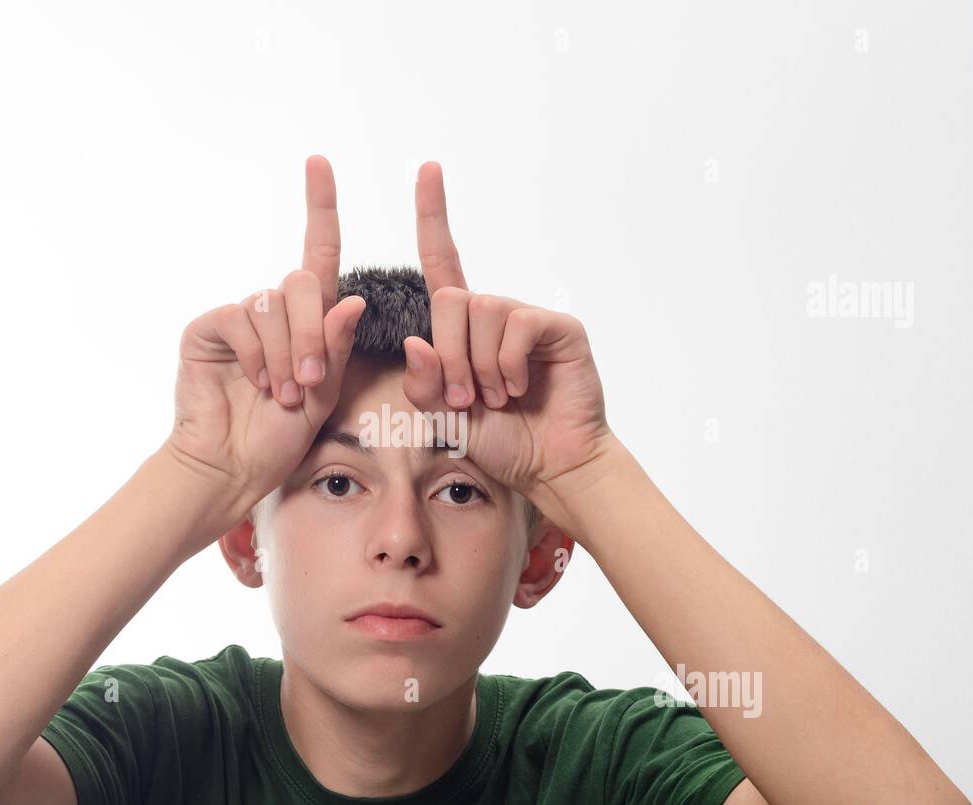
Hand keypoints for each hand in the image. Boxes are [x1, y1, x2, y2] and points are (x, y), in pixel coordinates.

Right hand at [164, 156, 365, 509]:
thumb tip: (353, 299)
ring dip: (287, 351)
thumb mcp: (327, 393)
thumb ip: (339, 347)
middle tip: (310, 380)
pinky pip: (242, 318)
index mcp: (307, 320)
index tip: (320, 163)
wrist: (234, 466)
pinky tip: (258, 382)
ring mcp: (238, 317)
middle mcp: (272, 311)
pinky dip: (257, 353)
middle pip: (302, 283)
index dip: (320, 206)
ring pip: (273, 304)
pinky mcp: (207, 327)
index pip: (318, 252)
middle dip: (314, 333)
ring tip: (284, 392)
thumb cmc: (281, 436)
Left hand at [404, 163, 617, 518]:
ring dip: (478, 366)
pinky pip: (517, 324)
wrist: (548, 466)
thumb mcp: (444, 416)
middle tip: (464, 396)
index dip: (434, 216)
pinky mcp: (559, 328)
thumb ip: (422, 383)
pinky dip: (507, 363)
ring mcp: (528, 319)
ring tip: (496, 397)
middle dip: (448, 355)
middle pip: (450, 301)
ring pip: (482, 312)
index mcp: (463, 329)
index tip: (428, 170)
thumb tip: (414, 342)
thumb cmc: (499, 440)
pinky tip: (518, 388)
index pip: (442, 262)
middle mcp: (495, 315)